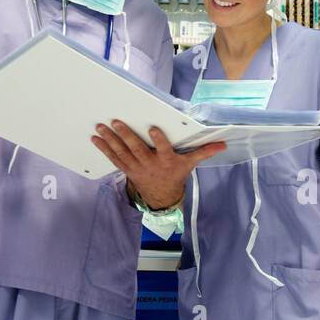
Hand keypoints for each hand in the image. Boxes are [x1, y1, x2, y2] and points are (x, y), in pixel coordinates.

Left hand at [91, 122, 224, 208]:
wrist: (161, 196)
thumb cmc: (175, 174)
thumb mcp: (190, 164)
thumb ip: (204, 152)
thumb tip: (222, 144)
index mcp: (167, 161)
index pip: (163, 150)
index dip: (159, 140)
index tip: (153, 128)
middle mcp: (150, 165)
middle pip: (137, 150)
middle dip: (126, 136)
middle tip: (116, 122)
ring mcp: (137, 168)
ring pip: (123, 153)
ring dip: (110, 140)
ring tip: (101, 128)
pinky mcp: (127, 169)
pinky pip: (114, 159)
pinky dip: (104, 149)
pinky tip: (96, 139)